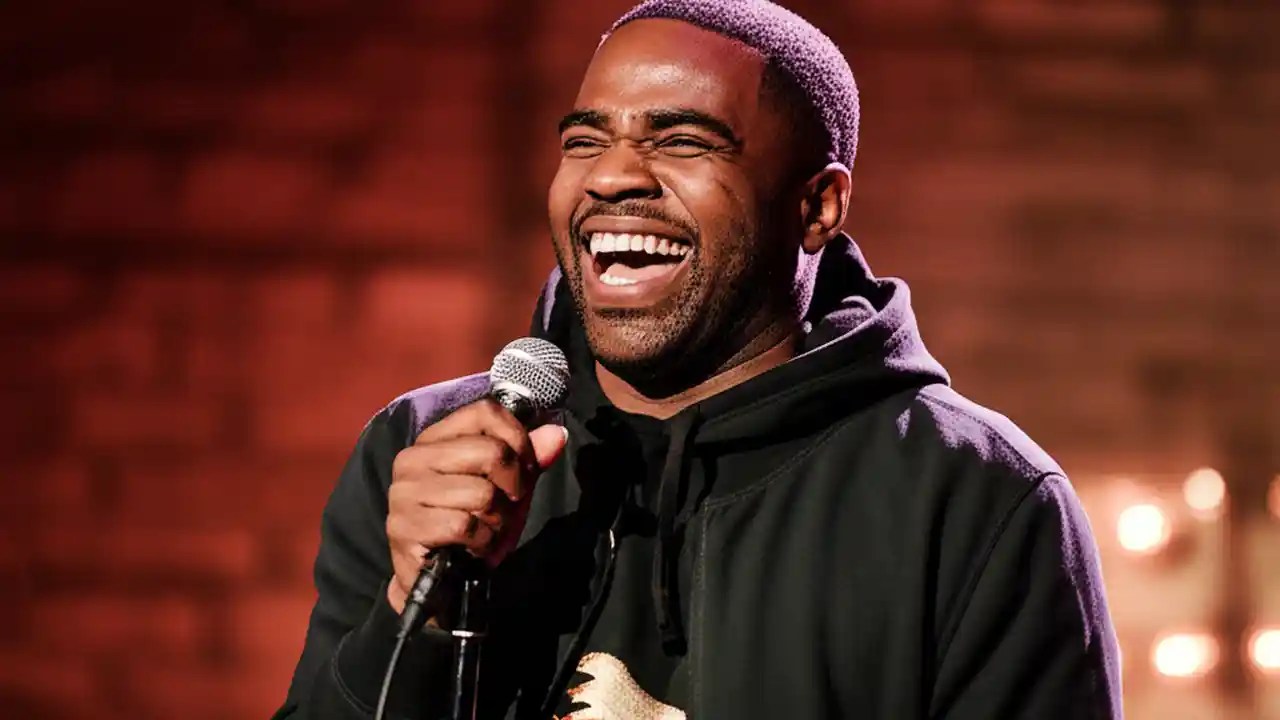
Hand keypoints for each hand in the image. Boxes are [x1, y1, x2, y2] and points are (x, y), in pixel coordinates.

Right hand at [385, 398, 567, 612]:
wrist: (443, 583)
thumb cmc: (475, 527)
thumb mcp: (508, 488)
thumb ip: (530, 459)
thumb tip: (557, 433)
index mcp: (435, 439)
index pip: (485, 412)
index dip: (519, 439)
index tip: (525, 469)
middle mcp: (413, 459)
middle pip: (491, 452)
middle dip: (514, 486)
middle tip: (506, 507)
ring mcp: (404, 493)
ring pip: (482, 493)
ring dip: (497, 520)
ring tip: (486, 529)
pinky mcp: (404, 527)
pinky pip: (465, 526)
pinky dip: (482, 541)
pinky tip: (474, 546)